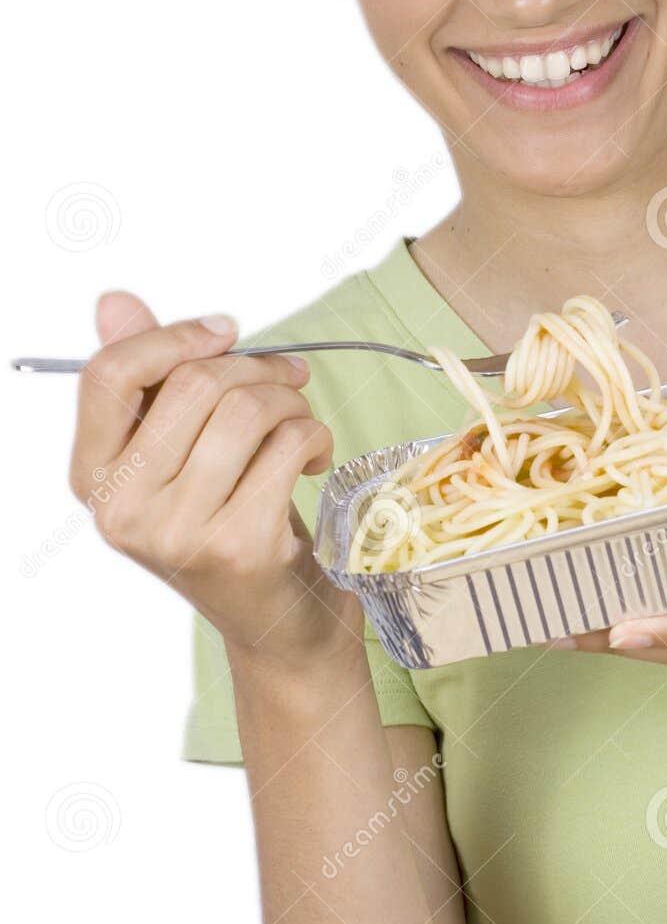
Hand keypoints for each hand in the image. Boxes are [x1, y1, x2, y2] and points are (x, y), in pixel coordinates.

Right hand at [68, 290, 363, 672]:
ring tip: (300, 426)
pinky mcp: (240, 544)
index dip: (173, 336)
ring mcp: (179, 532)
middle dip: (257, 368)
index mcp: (93, 478)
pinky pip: (288, 446)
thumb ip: (148, 379)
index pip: (108, 376)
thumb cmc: (228, 520)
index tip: (225, 332)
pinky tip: (313, 459)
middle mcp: (123, 509)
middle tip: (289, 380)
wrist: (275, 622)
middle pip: (194, 383)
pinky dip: (314, 437)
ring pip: (247, 411)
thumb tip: (115, 302)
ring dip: (292, 403)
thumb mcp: (180, 453)